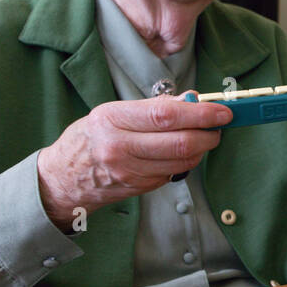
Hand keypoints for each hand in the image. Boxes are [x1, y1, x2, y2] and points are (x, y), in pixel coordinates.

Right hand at [36, 94, 232, 229]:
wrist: (63, 177)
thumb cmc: (91, 137)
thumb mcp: (113, 113)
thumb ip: (154, 107)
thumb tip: (193, 100)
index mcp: (112, 119)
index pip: (167, 115)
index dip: (201, 114)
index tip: (223, 111)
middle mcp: (119, 146)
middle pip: (180, 142)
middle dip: (209, 134)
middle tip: (219, 127)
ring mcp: (129, 170)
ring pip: (182, 161)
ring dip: (202, 149)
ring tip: (203, 138)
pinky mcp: (138, 187)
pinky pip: (173, 173)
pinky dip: (186, 162)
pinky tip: (181, 153)